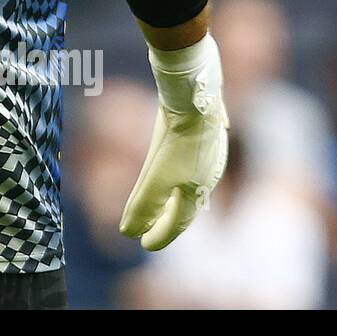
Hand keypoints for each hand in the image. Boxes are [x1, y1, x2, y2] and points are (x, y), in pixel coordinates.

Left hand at [120, 34, 228, 250]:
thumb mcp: (157, 175)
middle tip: (151, 230)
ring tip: (162, 204)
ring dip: (173, 198)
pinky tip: (174, 165)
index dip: (160, 234)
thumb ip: (144, 205)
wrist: (195, 91)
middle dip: (168, 220)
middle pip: (187, 205)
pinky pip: (190, 161)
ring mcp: (208, 153)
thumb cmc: (179, 137)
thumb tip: (127, 233)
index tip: (144, 244)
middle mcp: (209, 174)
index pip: (179, 221)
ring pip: (190, 183)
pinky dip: (177, 175)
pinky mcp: (201, 132)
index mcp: (200, 189)